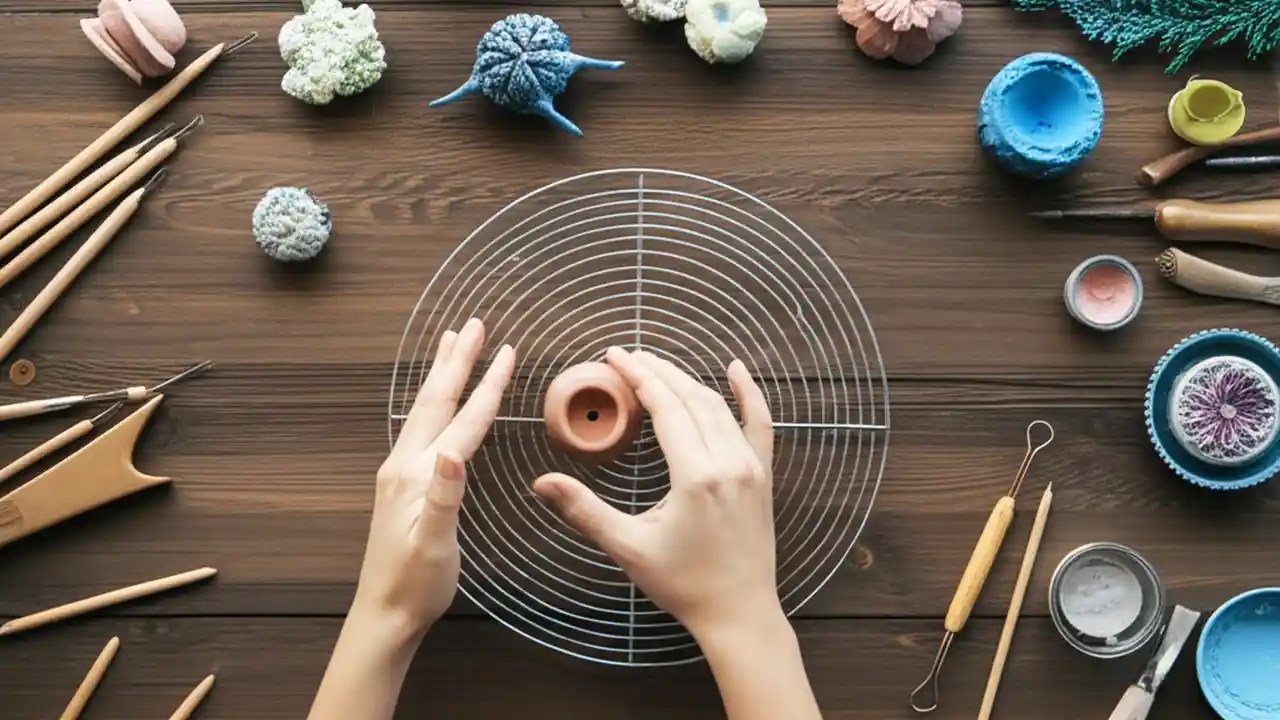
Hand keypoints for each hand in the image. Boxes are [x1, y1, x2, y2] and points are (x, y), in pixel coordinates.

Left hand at [355, 318, 514, 638]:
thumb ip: (443, 499)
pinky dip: (436, 401)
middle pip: (437, 400)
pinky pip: (423, 426)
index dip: (488, 385)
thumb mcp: (434, 546)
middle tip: (474, 323)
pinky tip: (439, 401)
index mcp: (419, 475)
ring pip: (426, 409)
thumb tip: (454, 454)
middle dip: (458, 360)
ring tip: (452, 343)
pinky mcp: (403, 483)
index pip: (463, 420)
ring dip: (442, 373)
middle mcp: (406, 464)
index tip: (508, 351)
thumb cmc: (415, 585)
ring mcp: (401, 472)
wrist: (383, 613)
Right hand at [532, 348, 776, 639]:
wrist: (739, 613)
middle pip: (691, 398)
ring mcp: (751, 467)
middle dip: (658, 370)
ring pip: (718, 406)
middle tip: (628, 356)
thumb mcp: (628, 548)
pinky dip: (748, 393)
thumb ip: (584, 511)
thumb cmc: (684, 585)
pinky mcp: (763, 475)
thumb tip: (541, 484)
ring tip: (657, 365)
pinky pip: (759, 423)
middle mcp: (728, 463)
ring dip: (687, 380)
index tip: (616, 357)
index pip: (666, 407)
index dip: (639, 376)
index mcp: (696, 476)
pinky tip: (737, 370)